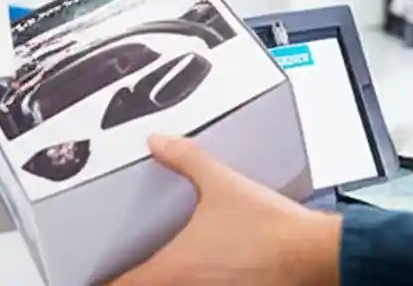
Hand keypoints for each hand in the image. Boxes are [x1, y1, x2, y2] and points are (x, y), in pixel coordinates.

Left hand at [109, 135, 341, 285]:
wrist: (317, 255)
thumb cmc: (271, 228)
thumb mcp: (221, 184)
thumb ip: (185, 160)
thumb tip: (158, 142)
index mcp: (174, 268)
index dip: (104, 282)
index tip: (95, 276)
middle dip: (134, 282)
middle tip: (124, 272)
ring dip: (166, 282)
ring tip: (160, 271)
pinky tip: (202, 274)